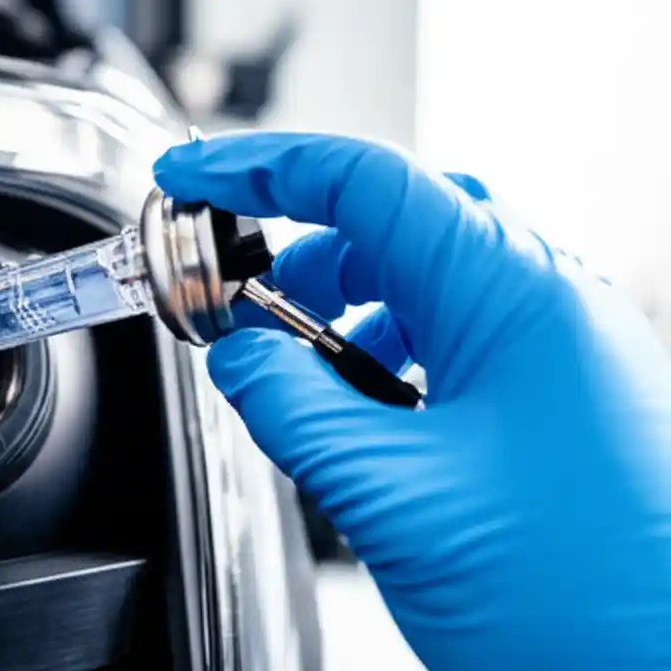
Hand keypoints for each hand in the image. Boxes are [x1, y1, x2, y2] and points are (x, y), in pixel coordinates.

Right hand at [155, 133, 670, 669]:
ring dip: (345, 306)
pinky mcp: (562, 397)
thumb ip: (290, 408)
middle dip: (301, 246)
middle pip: (397, 222)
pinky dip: (390, 352)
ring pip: (428, 281)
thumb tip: (236, 357)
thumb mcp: (389, 495)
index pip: (366, 181)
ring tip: (296, 368)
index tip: (190, 175)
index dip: (261, 167)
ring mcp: (563, 350)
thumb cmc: (578, 601)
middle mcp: (549, 304)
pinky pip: (459, 337)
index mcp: (515, 295)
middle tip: (231, 288)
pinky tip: (362, 408)